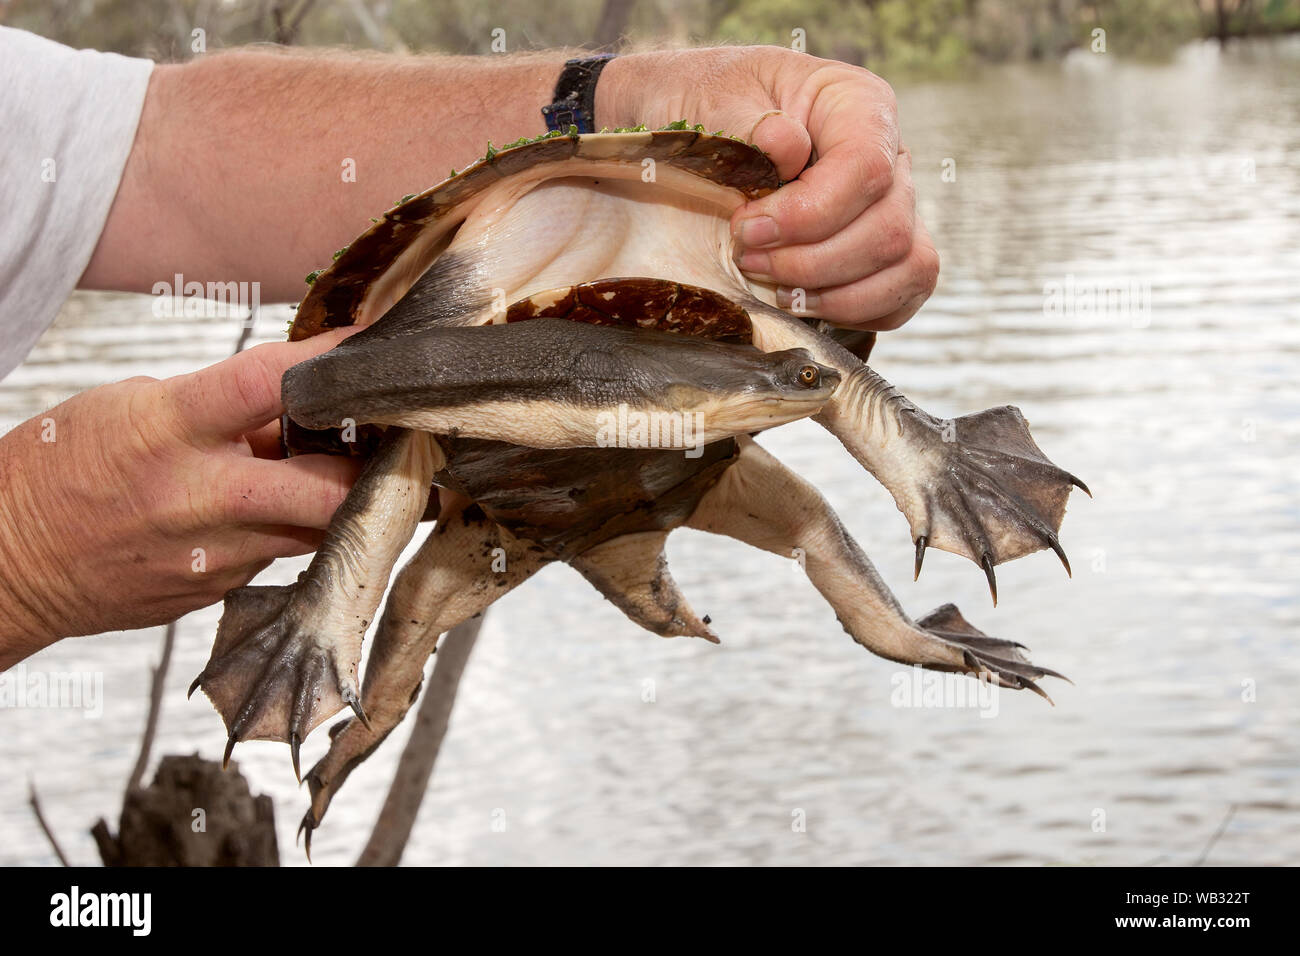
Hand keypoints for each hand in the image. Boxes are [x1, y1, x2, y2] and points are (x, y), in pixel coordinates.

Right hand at [0, 329, 360, 667]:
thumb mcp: (133, 408)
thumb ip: (221, 410)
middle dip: (372, 467)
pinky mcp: (215, 591)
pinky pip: (278, 556)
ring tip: (331, 474)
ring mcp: (212, 555)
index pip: (270, 382)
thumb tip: (297, 410)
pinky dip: (286, 531)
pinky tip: (266, 515)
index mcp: (168, 429)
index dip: (332, 360)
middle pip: (329, 488)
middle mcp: (199, 497)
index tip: (371, 347)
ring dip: (336, 501)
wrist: (6, 561)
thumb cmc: (62, 469)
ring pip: (317, 529)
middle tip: (389, 444)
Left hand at [600, 46, 938, 329]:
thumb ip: (744, 120)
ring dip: (831, 293)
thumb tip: (786, 148)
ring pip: (905, 265)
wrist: (701, 131)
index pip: (866, 168)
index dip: (808, 215)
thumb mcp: (710, 99)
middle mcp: (891, 151)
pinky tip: (799, 301)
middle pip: (888, 228)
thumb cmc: (709, 108)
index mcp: (857, 102)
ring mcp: (897, 202)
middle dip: (811, 263)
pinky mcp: (891, 249)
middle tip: (747, 260)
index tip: (746, 231)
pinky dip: (854, 311)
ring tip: (770, 284)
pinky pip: (902, 293)